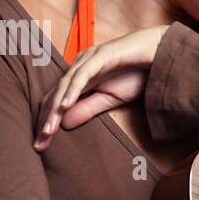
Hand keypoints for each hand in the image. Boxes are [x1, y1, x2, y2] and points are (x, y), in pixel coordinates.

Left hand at [33, 25, 169, 150]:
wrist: (159, 53)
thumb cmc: (136, 74)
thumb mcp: (110, 99)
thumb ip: (87, 109)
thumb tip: (64, 124)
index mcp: (79, 77)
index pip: (57, 102)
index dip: (47, 123)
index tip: (41, 146)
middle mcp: (78, 66)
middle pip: (55, 95)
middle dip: (45, 121)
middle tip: (39, 145)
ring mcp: (87, 59)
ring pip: (64, 87)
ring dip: (55, 110)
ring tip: (48, 131)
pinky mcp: (99, 55)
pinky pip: (82, 76)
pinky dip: (72, 91)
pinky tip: (65, 107)